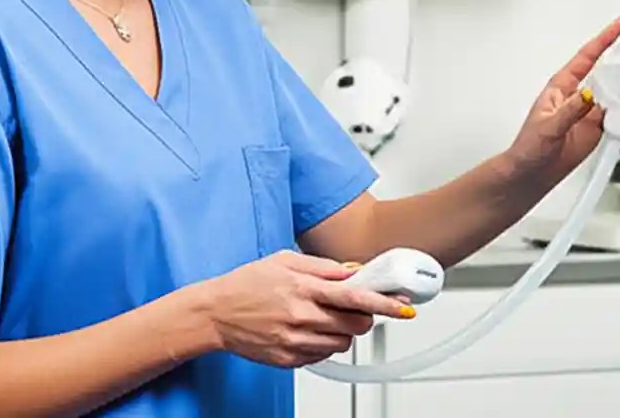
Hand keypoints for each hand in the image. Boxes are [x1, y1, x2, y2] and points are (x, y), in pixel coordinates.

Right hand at [200, 250, 414, 367]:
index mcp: (304, 288)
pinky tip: (309, 329)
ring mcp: (295, 341)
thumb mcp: (286, 260)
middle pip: (356, 324)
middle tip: (356, 307)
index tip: (405, 307)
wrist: (214, 314)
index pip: (357, 298)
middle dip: (365, 316)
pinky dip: (325, 343)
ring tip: (324, 316)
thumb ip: (324, 267)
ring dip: (344, 330)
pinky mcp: (289, 359)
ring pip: (343, 342)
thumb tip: (354, 272)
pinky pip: (323, 354)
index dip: (386, 304)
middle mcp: (302, 317)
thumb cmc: (246, 284)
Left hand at [504, 16, 619, 180]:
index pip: (588, 56)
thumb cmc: (530, 146)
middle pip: (607, 70)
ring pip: (616, 93)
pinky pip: (619, 116)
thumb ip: (571, 110)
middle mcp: (580, 94)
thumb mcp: (548, 126)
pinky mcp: (599, 128)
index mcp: (563, 85)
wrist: (533, 173)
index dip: (606, 38)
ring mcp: (591, 111)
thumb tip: (589, 95)